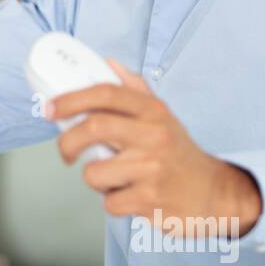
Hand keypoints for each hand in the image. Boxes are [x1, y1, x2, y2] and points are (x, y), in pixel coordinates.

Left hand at [48, 59, 262, 236]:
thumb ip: (135, 90)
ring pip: (94, 173)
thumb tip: (107, 63)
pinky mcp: (151, 200)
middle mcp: (153, 135)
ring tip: (115, 178)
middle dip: (67, 142)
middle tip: (65, 152)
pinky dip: (113, 202)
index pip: (105, 93)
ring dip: (95, 180)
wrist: (215, 193)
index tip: (49, 108)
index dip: (70, 99)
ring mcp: (152, 168)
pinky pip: (109, 202)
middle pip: (93, 128)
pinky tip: (130, 195)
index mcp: (153, 111)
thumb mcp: (163, 117)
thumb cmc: (180, 154)